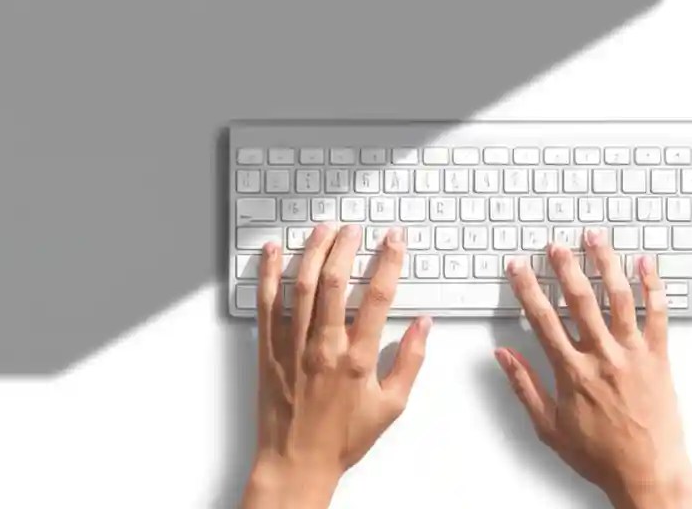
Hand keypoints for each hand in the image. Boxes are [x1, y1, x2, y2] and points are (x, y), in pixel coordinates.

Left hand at [242, 225, 431, 508]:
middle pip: (336, 282)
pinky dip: (269, 274)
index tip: (394, 241)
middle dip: (347, 247)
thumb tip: (424, 325)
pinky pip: (267, 303)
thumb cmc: (341, 438)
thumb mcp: (391, 405)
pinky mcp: (268, 350)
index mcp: (358, 359)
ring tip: (324, 230)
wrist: (296, 463)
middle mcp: (324, 347)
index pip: (378, 297)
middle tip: (355, 229)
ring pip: (303, 286)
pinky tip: (274, 252)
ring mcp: (293, 346)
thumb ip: (411, 361)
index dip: (389, 262)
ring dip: (314, 252)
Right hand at [496, 230, 691, 508]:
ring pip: (619, 298)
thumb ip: (525, 387)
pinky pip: (658, 314)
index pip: (543, 319)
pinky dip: (654, 286)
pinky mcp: (659, 358)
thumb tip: (503, 356)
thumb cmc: (601, 455)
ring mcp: (633, 354)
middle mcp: (602, 357)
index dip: (527, 288)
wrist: (648, 471)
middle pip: (580, 300)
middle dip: (565, 266)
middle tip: (556, 244)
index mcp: (572, 372)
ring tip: (596, 239)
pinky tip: (646, 264)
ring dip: (605, 263)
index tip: (518, 267)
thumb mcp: (549, 427)